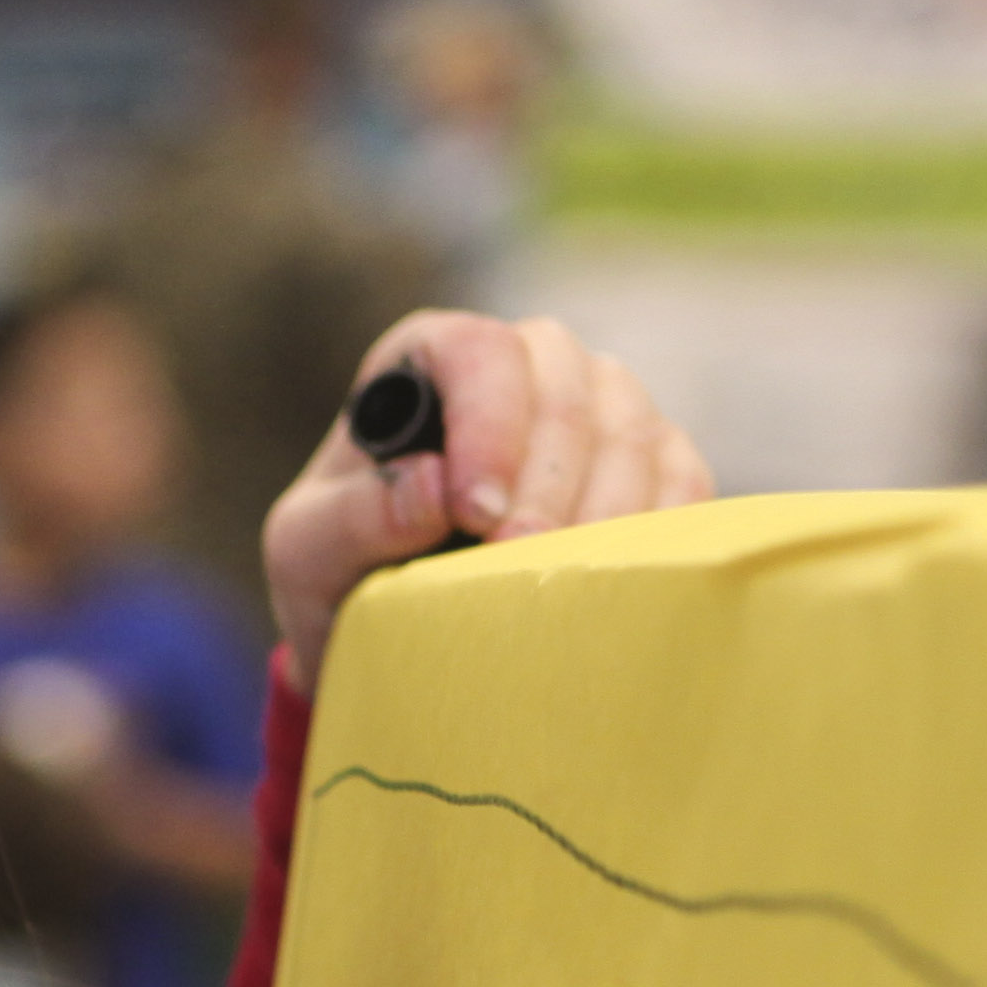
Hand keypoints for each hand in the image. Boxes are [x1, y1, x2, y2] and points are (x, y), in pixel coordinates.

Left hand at [260, 309, 714, 688]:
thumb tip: (430, 487)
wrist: (393, 637)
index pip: (477, 349)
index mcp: (429, 359)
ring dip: (609, 506)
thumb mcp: (306, 556)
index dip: (488, 421)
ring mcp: (593, 409)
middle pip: (567, 381)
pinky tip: (625, 577)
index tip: (474, 511)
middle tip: (522, 559)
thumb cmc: (338, 578)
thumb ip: (351, 518)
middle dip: (550, 477)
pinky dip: (663, 523)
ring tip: (569, 581)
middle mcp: (521, 367)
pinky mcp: (646, 465)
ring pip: (632, 424)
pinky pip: (680, 473)